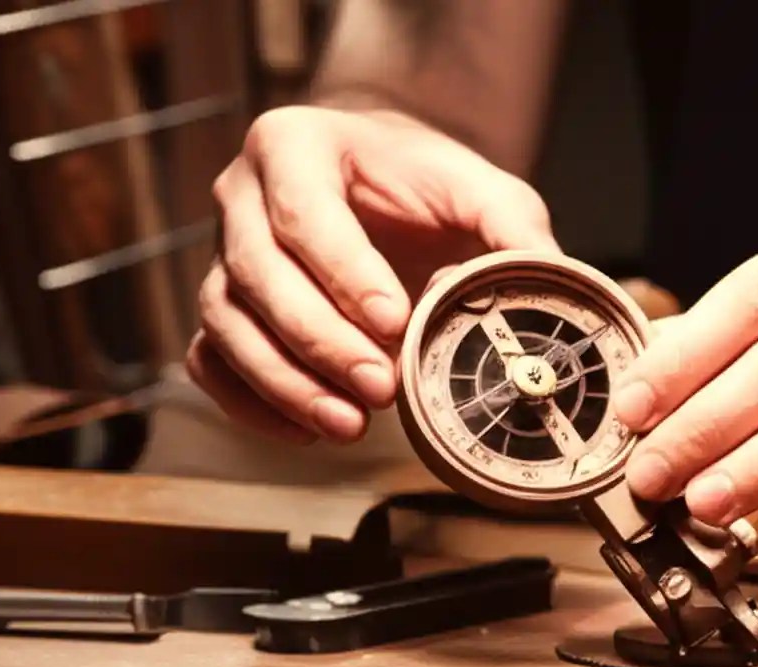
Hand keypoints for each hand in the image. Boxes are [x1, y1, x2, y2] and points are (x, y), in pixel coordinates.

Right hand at [189, 106, 557, 442]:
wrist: (377, 184)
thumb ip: (514, 225)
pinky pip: (210, 361)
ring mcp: (221, 255)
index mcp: (293, 145)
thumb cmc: (421, 182)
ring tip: (349, 425)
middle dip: (319, 340)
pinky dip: (251, 403)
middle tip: (380, 386)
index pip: (305, 213)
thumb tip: (547, 279)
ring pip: (225, 324)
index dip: (345, 274)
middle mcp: (241, 196)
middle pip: (258, 273)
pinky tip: (310, 432)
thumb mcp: (479, 187)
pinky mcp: (225, 308)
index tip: (395, 321)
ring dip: (285, 383)